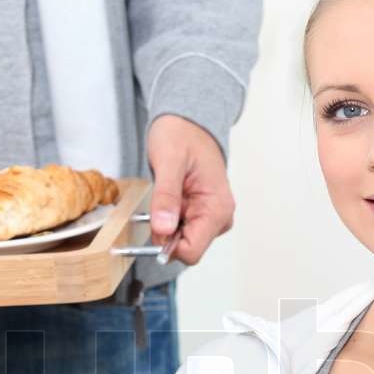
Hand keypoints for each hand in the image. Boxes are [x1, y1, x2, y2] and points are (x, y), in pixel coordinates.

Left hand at [145, 114, 233, 265]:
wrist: (188, 122)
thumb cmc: (182, 135)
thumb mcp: (169, 162)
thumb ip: (166, 197)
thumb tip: (163, 230)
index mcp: (217, 208)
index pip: (191, 251)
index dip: (166, 244)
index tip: (154, 222)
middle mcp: (219, 217)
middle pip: (186, 249)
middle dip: (165, 233)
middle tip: (159, 203)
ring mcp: (212, 217)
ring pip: (181, 241)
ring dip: (165, 225)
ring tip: (165, 195)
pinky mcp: (202, 215)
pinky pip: (180, 230)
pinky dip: (167, 219)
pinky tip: (168, 199)